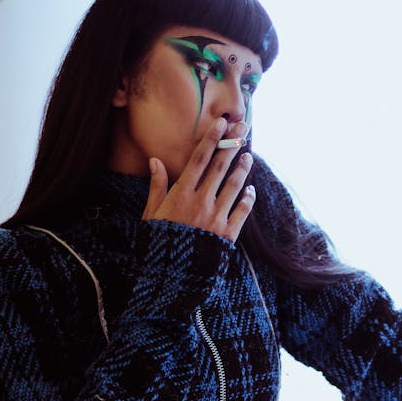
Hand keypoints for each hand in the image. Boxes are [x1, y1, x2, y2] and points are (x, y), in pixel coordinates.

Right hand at [141, 118, 255, 242]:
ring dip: (242, 168)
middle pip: (220, 167)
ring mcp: (216, 217)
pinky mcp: (227, 234)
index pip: (199, 160)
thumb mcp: (150, 215)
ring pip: (234, 186)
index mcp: (181, 195)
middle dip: (232, 145)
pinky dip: (248, 199)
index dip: (211, 140)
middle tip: (243, 128)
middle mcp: (201, 202)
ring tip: (248, 155)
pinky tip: (251, 190)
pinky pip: (242, 212)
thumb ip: (157, 186)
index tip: (221, 124)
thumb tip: (155, 160)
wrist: (170, 277)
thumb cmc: (156, 244)